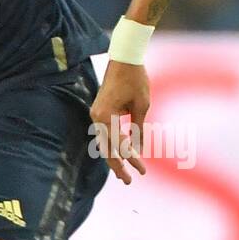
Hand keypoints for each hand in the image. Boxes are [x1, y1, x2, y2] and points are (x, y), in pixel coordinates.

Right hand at [90, 60, 149, 184]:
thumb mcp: (142, 106)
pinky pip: (105, 133)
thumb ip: (139, 129)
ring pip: (104, 143)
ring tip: (123, 172)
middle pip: (107, 149)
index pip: (120, 145)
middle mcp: (97, 117)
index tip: (142, 171)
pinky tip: (122, 154)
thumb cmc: (135, 79)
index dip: (132, 160)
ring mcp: (96, 114)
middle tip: (128, 181)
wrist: (124, 58)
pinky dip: (113, 145)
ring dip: (114, 157)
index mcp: (106, 117)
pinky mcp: (99, 111)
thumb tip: (139, 149)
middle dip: (118, 166)